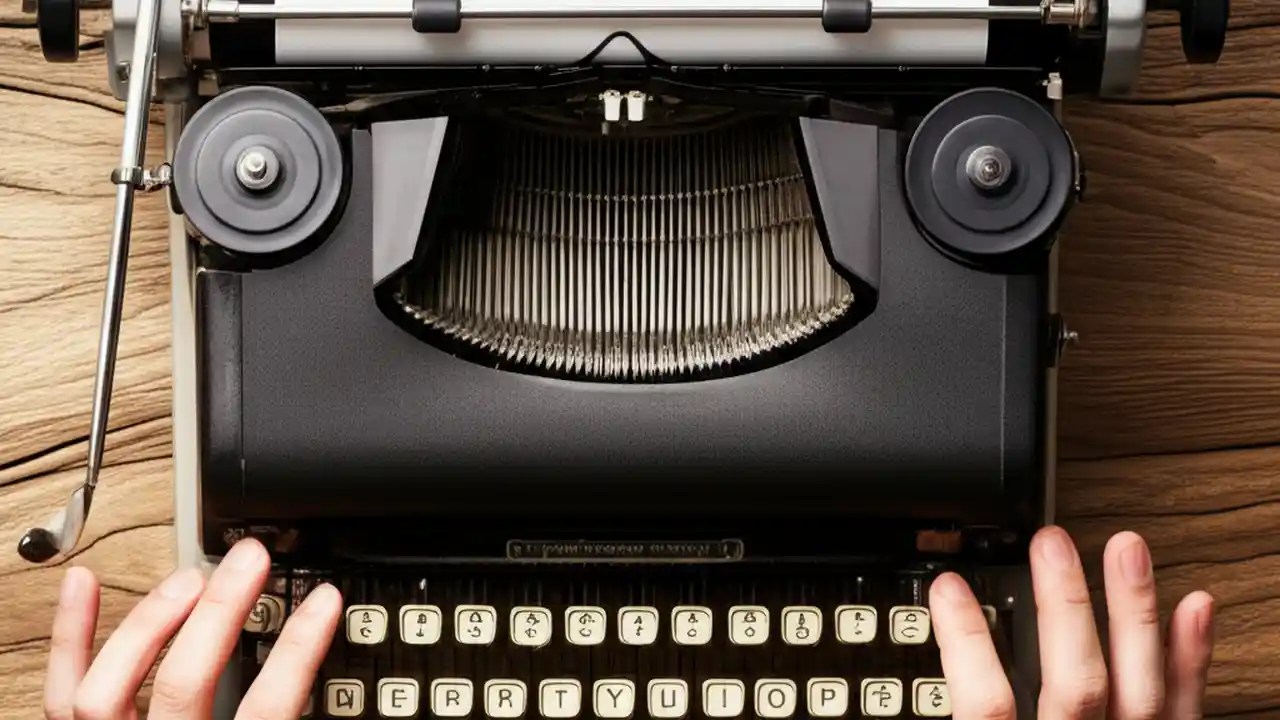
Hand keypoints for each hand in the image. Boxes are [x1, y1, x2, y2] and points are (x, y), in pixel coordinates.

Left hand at [43, 538, 341, 719]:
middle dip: (219, 613)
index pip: (267, 710)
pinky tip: (83, 583)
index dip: (298, 650)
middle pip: (186, 684)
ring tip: (188, 577)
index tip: (323, 601)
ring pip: (110, 688)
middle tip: (251, 560)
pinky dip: (72, 636)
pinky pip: (60, 694)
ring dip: (150, 622)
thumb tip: (331, 694)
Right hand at [929, 527, 1214, 719]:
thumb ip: (963, 718)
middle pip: (1075, 682)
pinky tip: (1193, 608)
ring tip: (1127, 549)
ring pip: (1140, 687)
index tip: (949, 588)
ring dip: (1134, 611)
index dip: (967, 643)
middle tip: (1050, 544)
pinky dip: (1191, 658)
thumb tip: (903, 710)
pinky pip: (1186, 710)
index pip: (987, 705)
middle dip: (1066, 607)